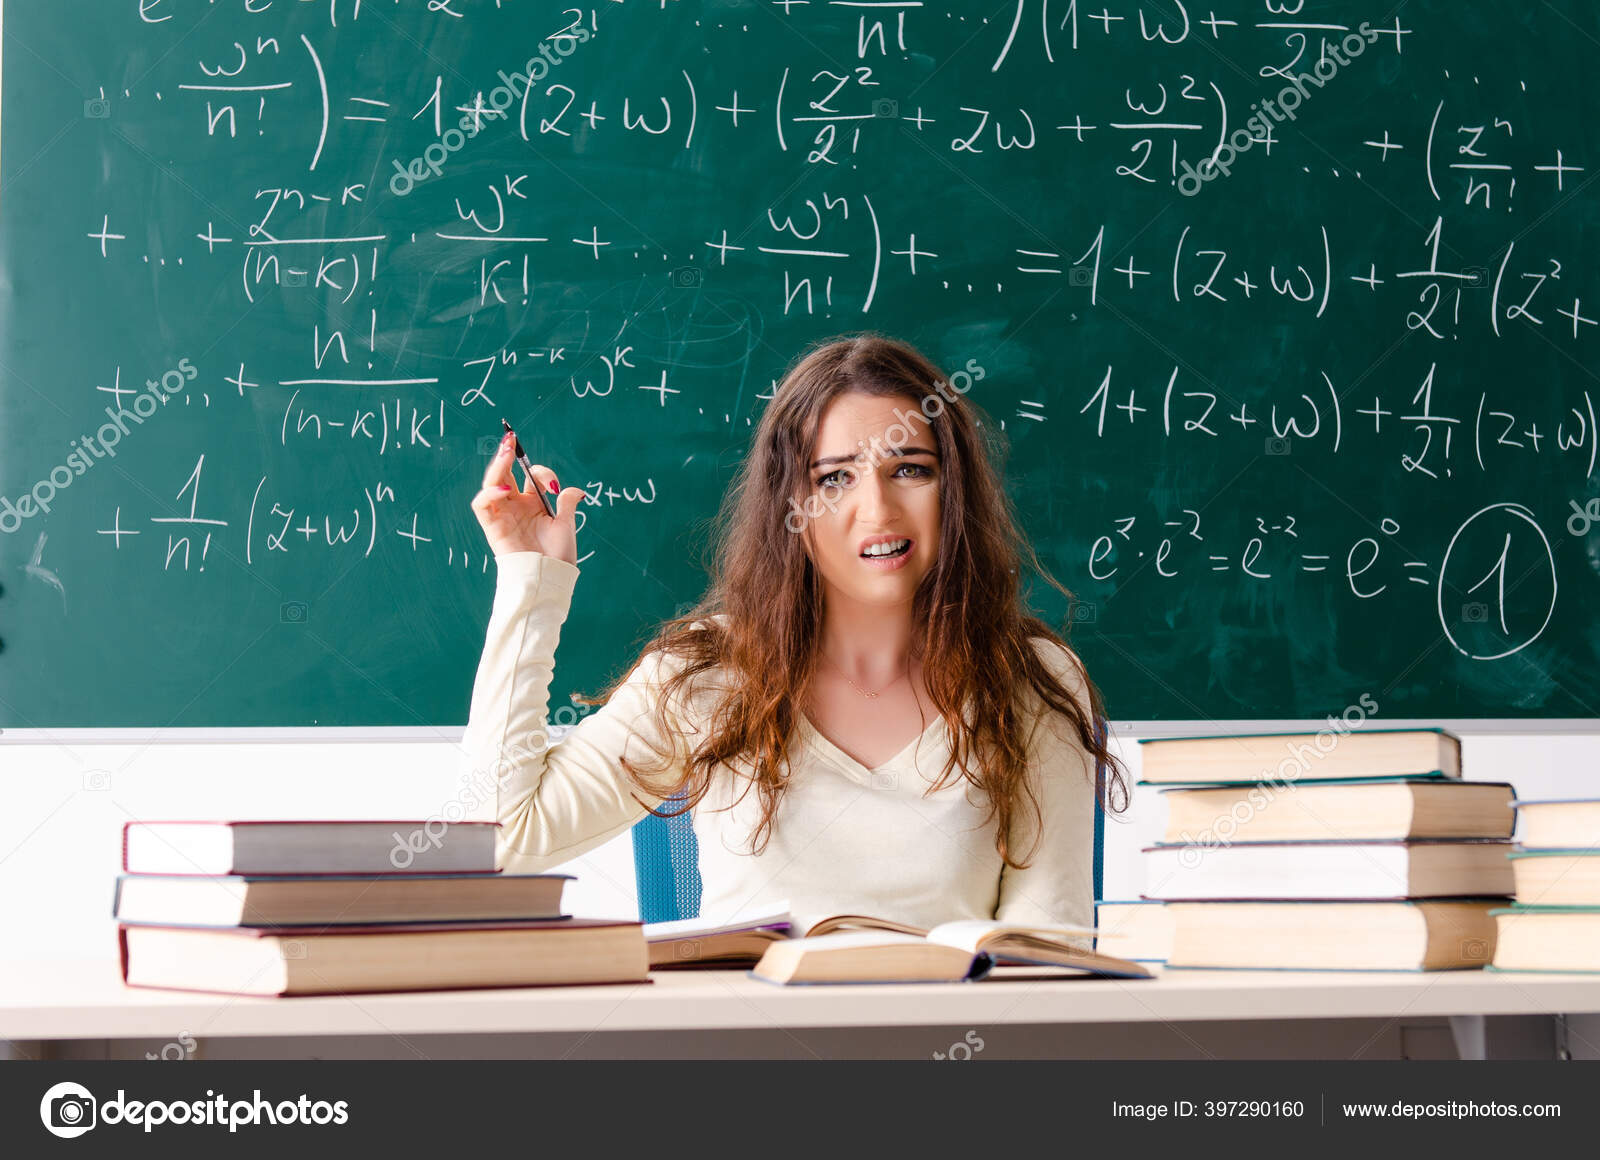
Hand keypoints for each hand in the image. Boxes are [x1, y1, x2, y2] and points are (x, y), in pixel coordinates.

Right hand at [470, 432, 584, 564]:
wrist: (548, 577)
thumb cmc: (557, 555)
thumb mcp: (566, 525)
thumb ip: (566, 504)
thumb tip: (576, 491)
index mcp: (533, 502)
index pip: (530, 475)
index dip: (538, 470)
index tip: (549, 481)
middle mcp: (516, 505)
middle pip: (505, 472)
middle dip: (507, 454)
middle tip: (510, 437)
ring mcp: (503, 514)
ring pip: (492, 482)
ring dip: (497, 465)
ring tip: (506, 452)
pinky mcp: (492, 526)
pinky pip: (482, 505)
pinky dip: (489, 494)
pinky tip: (505, 489)